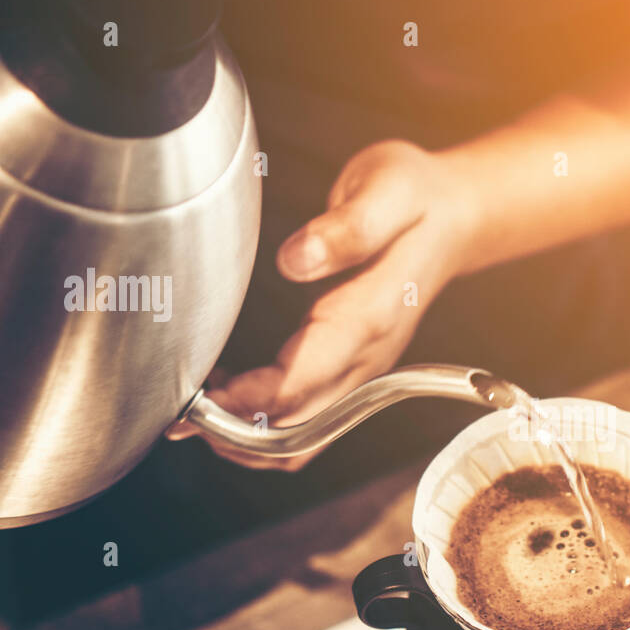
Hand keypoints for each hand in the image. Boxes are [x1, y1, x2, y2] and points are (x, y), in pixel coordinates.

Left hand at [167, 140, 476, 469]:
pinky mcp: (350, 371)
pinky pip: (306, 423)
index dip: (242, 402)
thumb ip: (345, 227)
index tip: (194, 395)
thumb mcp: (386, 189)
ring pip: (300, 440)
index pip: (298, 386)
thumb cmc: (417, 197)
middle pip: (295, 432)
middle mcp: (366, 359)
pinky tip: (227, 397)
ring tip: (194, 410)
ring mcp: (360, 371)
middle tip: (174, 411)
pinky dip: (262, 427)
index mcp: (368, 319)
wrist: (456, 215)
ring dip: (245, 440)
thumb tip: (293, 260)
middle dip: (231, 432)